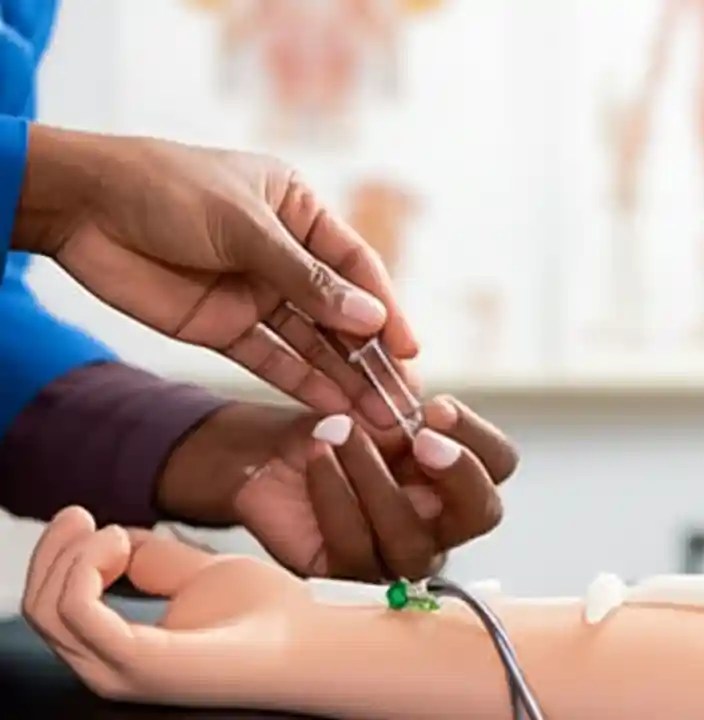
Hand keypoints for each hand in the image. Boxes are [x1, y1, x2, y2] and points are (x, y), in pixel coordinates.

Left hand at [13, 124, 417, 426]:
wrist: (80, 207)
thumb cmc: (167, 190)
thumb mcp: (246, 228)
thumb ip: (307, 281)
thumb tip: (372, 320)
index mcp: (300, 211)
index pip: (357, 267)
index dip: (386, 309)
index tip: (409, 350)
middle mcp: (286, 254)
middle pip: (341, 312)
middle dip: (372, 355)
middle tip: (403, 397)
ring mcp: (255, 292)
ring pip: (312, 342)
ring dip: (344, 377)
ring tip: (377, 415)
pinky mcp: (223, 326)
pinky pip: (272, 358)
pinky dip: (301, 383)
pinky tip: (333, 407)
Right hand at [22, 507, 306, 705]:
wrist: (313, 637)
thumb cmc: (271, 614)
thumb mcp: (200, 574)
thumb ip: (153, 560)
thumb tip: (117, 536)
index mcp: (121, 652)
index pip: (52, 610)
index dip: (60, 557)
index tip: (94, 520)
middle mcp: (110, 669)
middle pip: (38, 609)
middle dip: (53, 551)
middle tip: (84, 515)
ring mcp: (121, 672)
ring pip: (48, 606)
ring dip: (73, 553)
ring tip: (116, 533)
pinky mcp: (141, 663)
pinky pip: (76, 609)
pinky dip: (85, 564)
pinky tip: (119, 542)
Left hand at [157, 395, 517, 580]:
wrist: (265, 454)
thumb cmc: (329, 427)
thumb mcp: (371, 402)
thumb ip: (404, 403)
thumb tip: (423, 407)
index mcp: (454, 473)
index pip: (499, 463)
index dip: (475, 436)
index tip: (435, 407)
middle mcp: (438, 521)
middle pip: (481, 512)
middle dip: (457, 473)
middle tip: (420, 438)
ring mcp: (397, 554)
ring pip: (411, 537)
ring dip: (375, 478)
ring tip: (340, 431)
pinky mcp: (349, 574)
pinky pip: (354, 549)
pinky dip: (335, 496)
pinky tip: (317, 456)